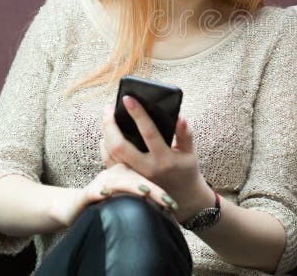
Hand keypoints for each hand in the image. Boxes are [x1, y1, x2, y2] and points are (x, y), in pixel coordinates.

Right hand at [48, 162, 174, 227]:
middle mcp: (115, 174)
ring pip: (119, 182)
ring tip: (145, 192)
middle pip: (137, 179)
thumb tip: (169, 208)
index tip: (173, 205)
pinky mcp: (86, 193)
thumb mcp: (125, 199)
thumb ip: (142, 197)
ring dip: (132, 186)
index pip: (147, 179)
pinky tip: (107, 194)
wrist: (74, 207)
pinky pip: (94, 191)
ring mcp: (101, 182)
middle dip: (154, 191)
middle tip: (168, 203)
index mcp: (127, 173)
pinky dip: (100, 191)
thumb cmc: (106, 204)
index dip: (161, 191)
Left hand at [101, 97, 213, 221]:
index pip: (148, 132)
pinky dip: (105, 146)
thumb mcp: (190, 152)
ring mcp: (134, 177)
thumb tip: (179, 117)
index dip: (138, 114)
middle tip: (108, 108)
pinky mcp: (126, 180)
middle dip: (110, 125)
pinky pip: (109, 162)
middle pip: (119, 146)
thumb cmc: (186, 170)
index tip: (128, 98)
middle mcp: (146, 169)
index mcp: (164, 159)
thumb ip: (185, 134)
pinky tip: (107, 135)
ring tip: (107, 117)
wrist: (182, 198)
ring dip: (105, 133)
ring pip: (110, 154)